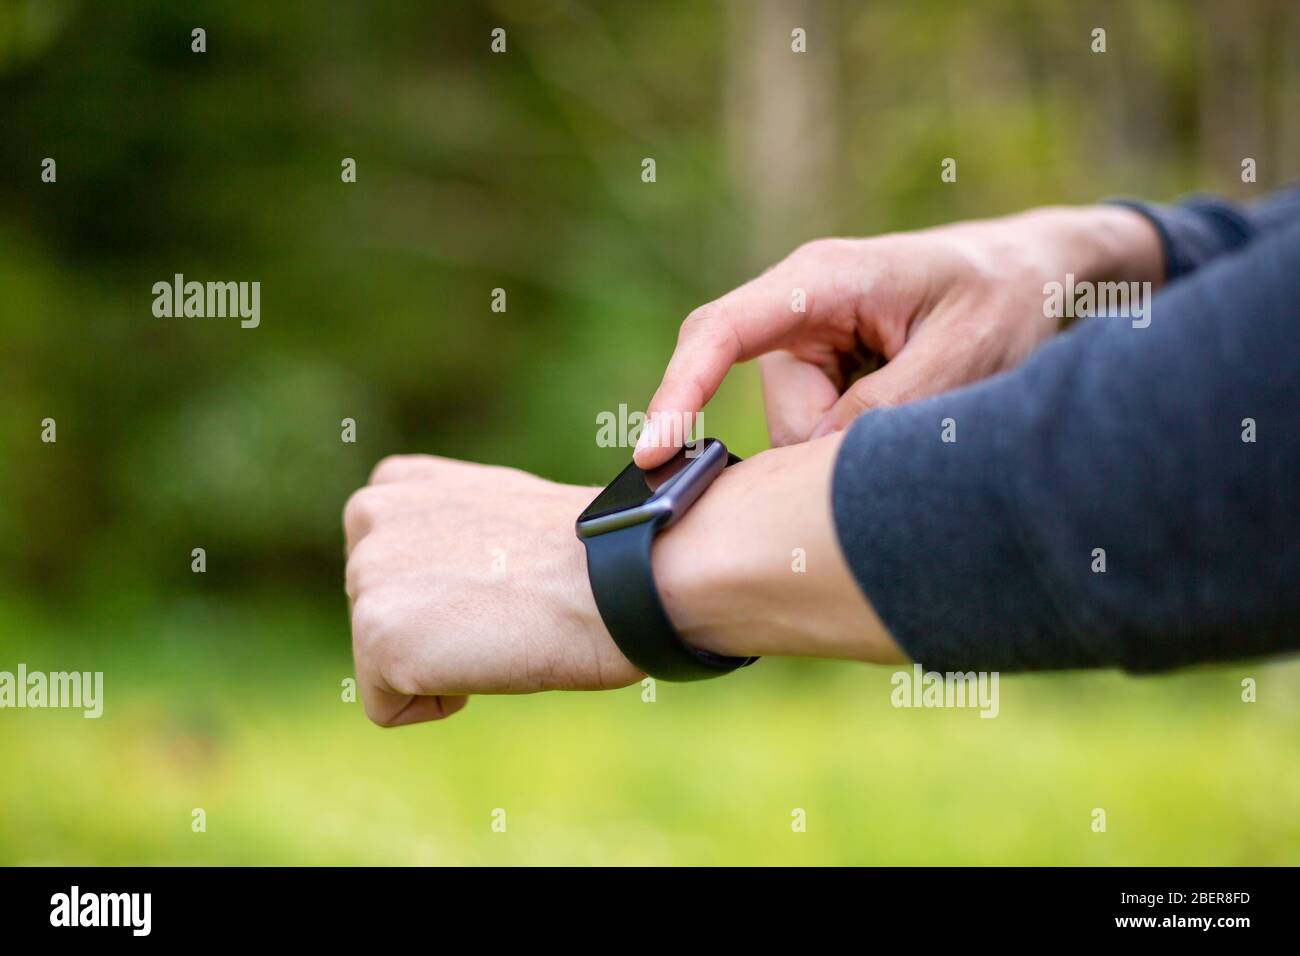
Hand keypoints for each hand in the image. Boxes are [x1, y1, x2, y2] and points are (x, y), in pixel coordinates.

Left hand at [343, 455, 639, 726]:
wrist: (619, 575)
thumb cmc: (584, 552)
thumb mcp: (499, 512)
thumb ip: (445, 532)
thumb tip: (439, 578)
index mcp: (397, 482)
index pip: (386, 570)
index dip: (443, 594)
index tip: (498, 581)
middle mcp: (369, 515)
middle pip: (380, 615)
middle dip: (436, 628)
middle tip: (504, 607)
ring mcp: (367, 574)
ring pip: (384, 659)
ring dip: (441, 662)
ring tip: (499, 627)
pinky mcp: (375, 634)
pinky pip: (386, 707)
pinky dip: (437, 703)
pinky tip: (486, 659)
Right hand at [634, 205, 1162, 467]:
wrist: (1033, 273)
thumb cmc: (1004, 297)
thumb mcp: (966, 354)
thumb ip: (886, 407)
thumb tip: (810, 458)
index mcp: (821, 278)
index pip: (722, 331)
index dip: (680, 390)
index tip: (654, 451)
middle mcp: (799, 305)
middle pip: (777, 406)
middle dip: (833, 441)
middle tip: (921, 418)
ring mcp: (810, 339)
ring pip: (799, 428)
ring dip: (858, 438)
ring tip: (932, 394)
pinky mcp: (824, 368)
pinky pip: (819, 427)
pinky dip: (860, 435)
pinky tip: (912, 401)